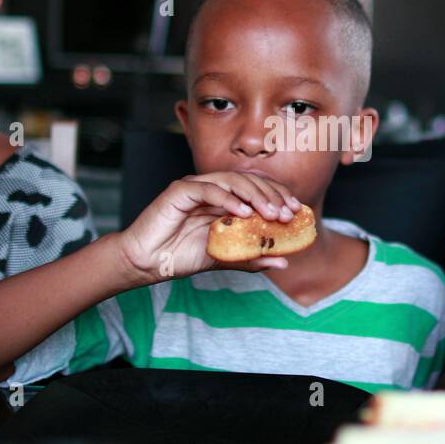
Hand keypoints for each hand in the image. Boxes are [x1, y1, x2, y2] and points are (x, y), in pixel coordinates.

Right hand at [116, 171, 304, 282]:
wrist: (147, 262)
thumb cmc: (181, 256)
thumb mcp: (224, 258)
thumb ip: (251, 257)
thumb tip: (283, 262)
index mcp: (224, 199)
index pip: (257, 189)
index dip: (279, 196)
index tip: (297, 212)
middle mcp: (213, 188)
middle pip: (249, 181)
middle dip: (272, 196)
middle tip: (287, 214)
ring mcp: (196, 186)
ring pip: (232, 180)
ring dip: (255, 195)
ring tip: (270, 214)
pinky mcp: (180, 190)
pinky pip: (208, 189)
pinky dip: (227, 199)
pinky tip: (243, 213)